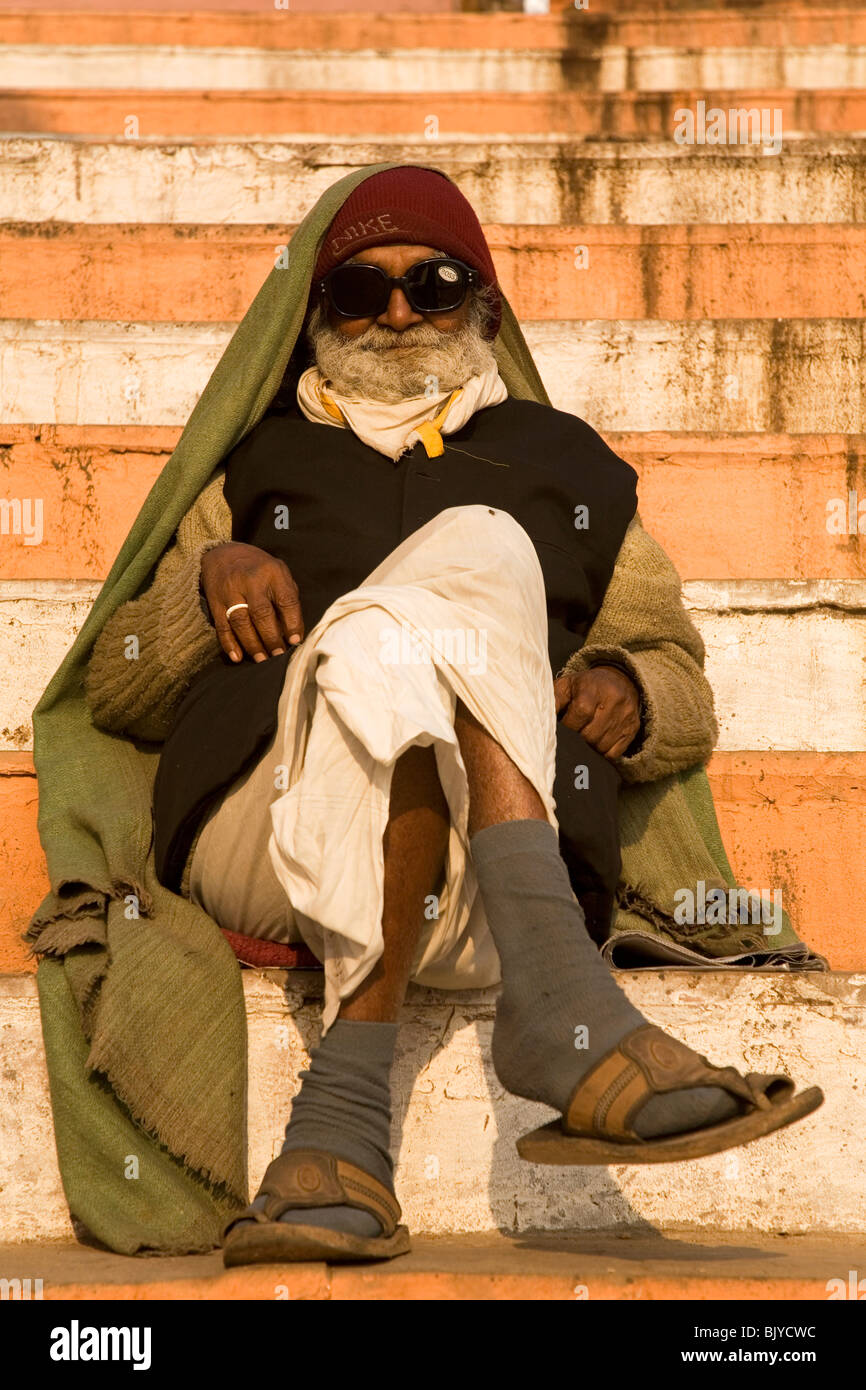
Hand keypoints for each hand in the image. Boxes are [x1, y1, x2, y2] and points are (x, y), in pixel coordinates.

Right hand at [200, 542, 304, 663]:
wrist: (222, 554)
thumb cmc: (259, 569)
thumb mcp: (278, 573)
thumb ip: (287, 597)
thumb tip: (293, 632)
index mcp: (272, 572)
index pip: (285, 600)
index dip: (292, 623)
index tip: (295, 641)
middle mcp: (250, 580)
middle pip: (261, 613)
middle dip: (271, 638)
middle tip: (279, 655)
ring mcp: (230, 591)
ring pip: (241, 622)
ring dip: (252, 644)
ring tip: (262, 659)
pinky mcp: (215, 602)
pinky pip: (222, 626)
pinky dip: (229, 643)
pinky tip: (237, 657)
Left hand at [553, 665, 640, 758]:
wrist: (620, 680)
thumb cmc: (586, 686)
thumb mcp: (566, 685)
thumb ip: (553, 700)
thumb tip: (540, 719)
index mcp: (594, 688)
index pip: (580, 713)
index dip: (569, 726)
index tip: (563, 728)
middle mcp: (614, 701)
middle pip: (590, 735)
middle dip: (577, 739)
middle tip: (572, 735)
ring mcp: (626, 716)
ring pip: (602, 747)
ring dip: (589, 747)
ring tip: (583, 737)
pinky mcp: (633, 729)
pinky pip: (615, 754)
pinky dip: (602, 753)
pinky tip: (596, 743)